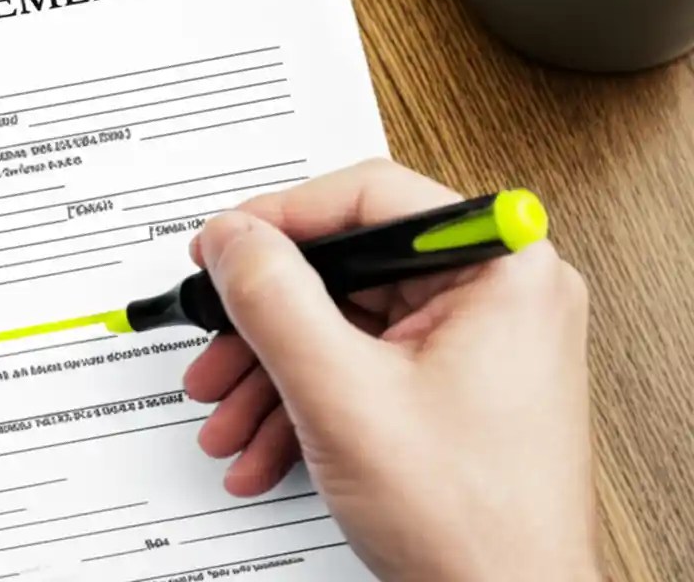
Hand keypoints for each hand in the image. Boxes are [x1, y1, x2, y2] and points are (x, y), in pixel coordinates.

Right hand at [184, 160, 597, 580]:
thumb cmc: (471, 521)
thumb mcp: (341, 393)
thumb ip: (274, 300)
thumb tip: (233, 238)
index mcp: (502, 268)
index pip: (370, 196)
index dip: (281, 218)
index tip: (225, 246)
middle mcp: (496, 295)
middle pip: (346, 271)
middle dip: (264, 325)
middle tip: (215, 342)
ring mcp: (474, 344)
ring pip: (342, 327)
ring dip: (271, 373)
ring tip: (228, 416)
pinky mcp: (450, 386)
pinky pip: (358, 368)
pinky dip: (303, 403)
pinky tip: (263, 446)